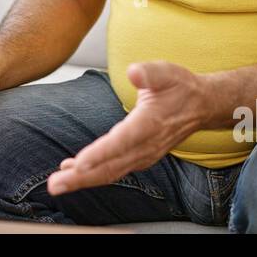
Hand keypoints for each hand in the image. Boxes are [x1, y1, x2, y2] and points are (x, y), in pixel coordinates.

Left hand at [47, 61, 207, 195]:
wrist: (201, 106)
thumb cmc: (181, 87)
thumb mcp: (168, 72)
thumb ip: (150, 73)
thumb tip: (133, 72)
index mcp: (150, 123)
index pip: (122, 141)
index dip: (100, 153)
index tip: (79, 162)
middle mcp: (146, 146)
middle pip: (111, 165)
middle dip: (82, 177)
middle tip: (56, 185)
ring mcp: (143, 155)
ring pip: (110, 172)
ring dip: (83, 180)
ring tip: (58, 185)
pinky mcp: (139, 158)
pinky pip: (114, 170)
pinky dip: (93, 174)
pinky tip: (73, 171)